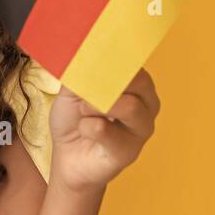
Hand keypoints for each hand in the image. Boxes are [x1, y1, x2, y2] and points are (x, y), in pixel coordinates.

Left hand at [49, 68, 160, 193]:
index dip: (112, 60)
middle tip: (85, 89)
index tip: (91, 60)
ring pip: (130, 106)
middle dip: (107, 82)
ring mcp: (141, 129)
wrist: (68, 158)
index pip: (134, 64)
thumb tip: (82, 57)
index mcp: (136, 85)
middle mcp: (146, 104)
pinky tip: (85, 130)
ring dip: (97, 105)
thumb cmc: (75, 121)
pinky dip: (87, 127)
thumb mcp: (71, 91)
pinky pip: (107, 131)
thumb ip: (79, 73)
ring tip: (83, 110)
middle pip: (139, 82)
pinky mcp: (129, 151)